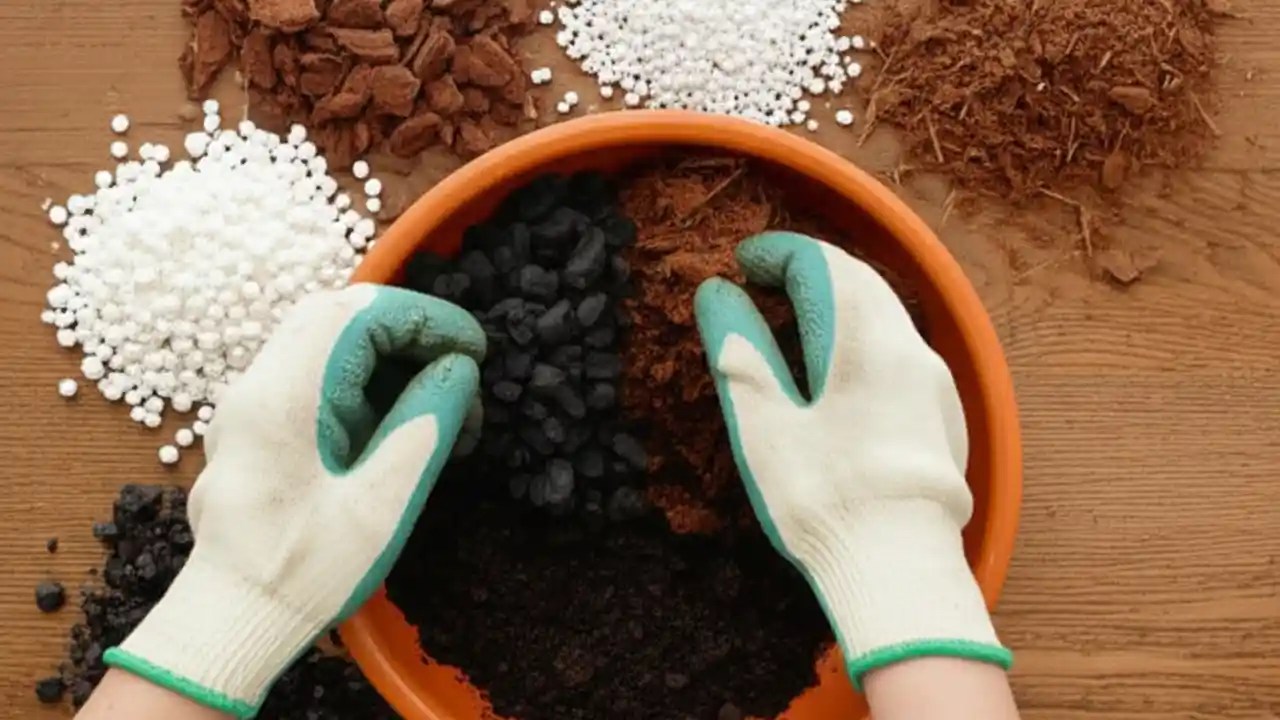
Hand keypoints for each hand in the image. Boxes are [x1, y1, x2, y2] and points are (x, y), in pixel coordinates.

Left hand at [103, 284, 485, 718]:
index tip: (475, 351)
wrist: (232, 622)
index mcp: (286, 397)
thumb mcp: (383, 502)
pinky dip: (363, 380)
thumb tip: (458, 370)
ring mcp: (250, 405)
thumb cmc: (306, 572)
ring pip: (323, 341)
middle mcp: (257, 386)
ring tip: (439, 400)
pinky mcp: (257, 428)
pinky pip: (312, 375)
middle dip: (408, 329)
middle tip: (460, 366)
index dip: (428, 319)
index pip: (361, 313)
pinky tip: (399, 422)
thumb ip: (425, 422)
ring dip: (387, 355)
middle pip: (337, 314)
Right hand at [694, 232, 1009, 686]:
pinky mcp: (942, 421)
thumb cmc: (825, 498)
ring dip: (841, 304)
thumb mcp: (764, 422)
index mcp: (866, 340)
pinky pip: (902, 355)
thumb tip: (719, 294)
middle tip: (766, 279)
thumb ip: (741, 350)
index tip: (742, 262)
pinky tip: (840, 372)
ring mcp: (935, 386)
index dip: (777, 253)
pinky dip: (864, 340)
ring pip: (888, 318)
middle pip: (863, 283)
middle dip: (812, 270)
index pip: (822, 264)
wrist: (901, 570)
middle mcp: (912, 351)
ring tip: (795, 320)